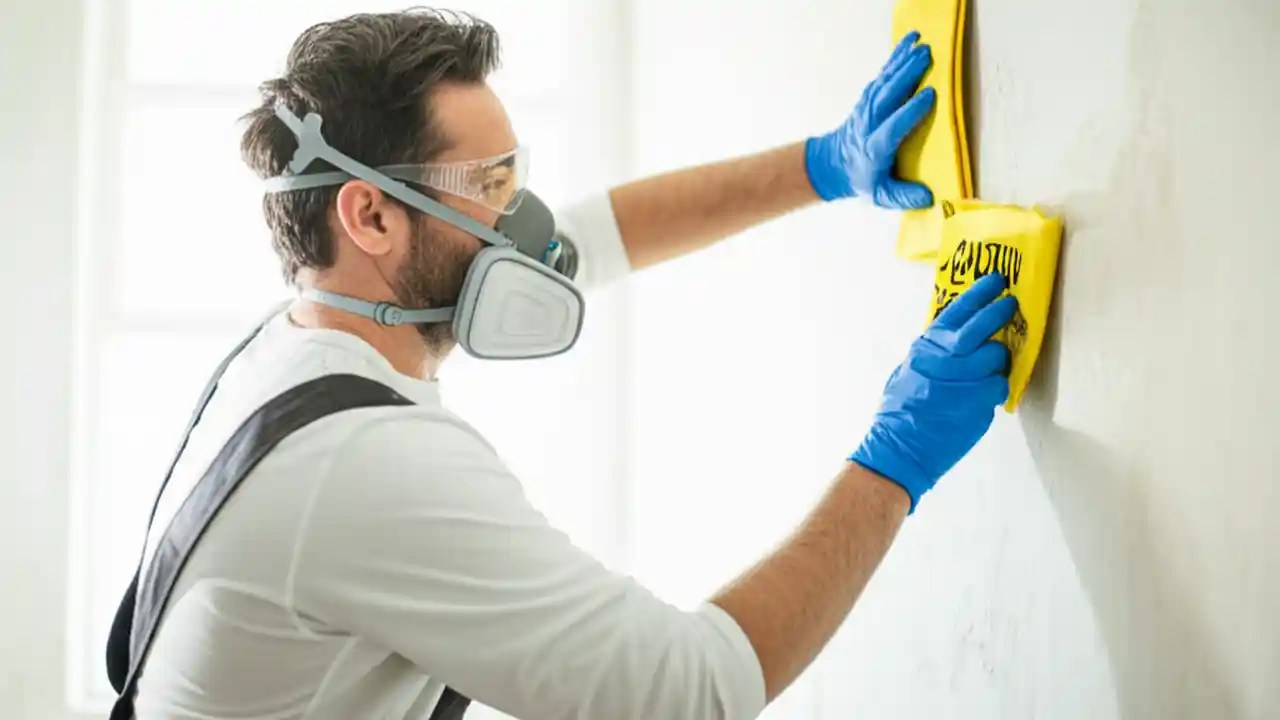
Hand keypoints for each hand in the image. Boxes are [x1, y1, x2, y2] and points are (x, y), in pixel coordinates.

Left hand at [804, 31, 936, 208]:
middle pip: (888, 96)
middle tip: (926, 58)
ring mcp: (868, 107)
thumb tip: (927, 196)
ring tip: (921, 46)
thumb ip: (903, 196)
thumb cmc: (863, 178)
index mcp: (875, 146)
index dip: (909, 111)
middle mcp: (870, 122)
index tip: (928, 96)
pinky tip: (910, 42)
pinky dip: (896, 57)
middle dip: (906, 76)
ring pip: (886, 81)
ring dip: (903, 62)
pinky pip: (885, 74)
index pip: (893, 126)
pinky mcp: (870, 96)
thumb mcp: (881, 195)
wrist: (835, 163)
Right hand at [850, 273, 1015, 511]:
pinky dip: (995, 389)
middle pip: (982, 327)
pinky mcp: (976, 403)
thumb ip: (934, 353)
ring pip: (996, 358)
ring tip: (991, 367)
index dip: (979, 293)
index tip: (996, 281)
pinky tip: (982, 396)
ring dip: (999, 360)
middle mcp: (944, 359)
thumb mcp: (909, 369)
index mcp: (926, 348)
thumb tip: (957, 338)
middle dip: (1000, 313)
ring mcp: (962, 381)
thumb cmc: (900, 411)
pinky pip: (998, 387)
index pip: (957, 310)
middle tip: (1011, 305)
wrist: (899, 447)